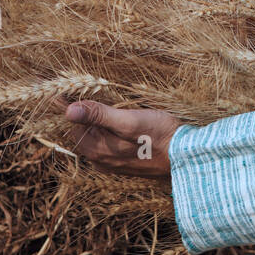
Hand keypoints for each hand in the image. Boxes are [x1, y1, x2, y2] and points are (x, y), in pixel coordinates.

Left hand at [64, 100, 180, 178]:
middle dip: (94, 115)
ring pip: (99, 137)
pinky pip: (112, 143)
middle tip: (112, 99)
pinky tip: (131, 123)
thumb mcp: (129, 121)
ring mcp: (113, 163)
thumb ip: (98, 115)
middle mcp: (100, 161)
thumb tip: (68, 110)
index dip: (81, 107)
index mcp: (96, 151)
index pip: (74, 124)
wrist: (186, 156)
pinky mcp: (126, 162)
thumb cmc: (160, 135)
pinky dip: (115, 131)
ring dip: (106, 122)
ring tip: (124, 110)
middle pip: (86, 131)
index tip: (90, 90)